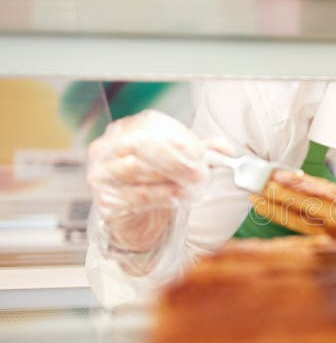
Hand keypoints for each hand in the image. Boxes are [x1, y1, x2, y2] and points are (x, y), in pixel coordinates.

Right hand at [87, 110, 221, 254]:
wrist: (139, 218)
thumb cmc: (156, 184)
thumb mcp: (180, 164)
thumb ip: (202, 152)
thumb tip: (225, 148)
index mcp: (126, 130)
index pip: (150, 124)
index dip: (179, 137)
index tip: (202, 151)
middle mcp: (108, 148)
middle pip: (141, 144)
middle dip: (175, 158)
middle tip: (200, 171)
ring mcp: (102, 173)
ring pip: (134, 168)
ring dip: (169, 176)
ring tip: (192, 185)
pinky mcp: (105, 199)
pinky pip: (134, 194)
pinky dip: (160, 195)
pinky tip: (177, 196)